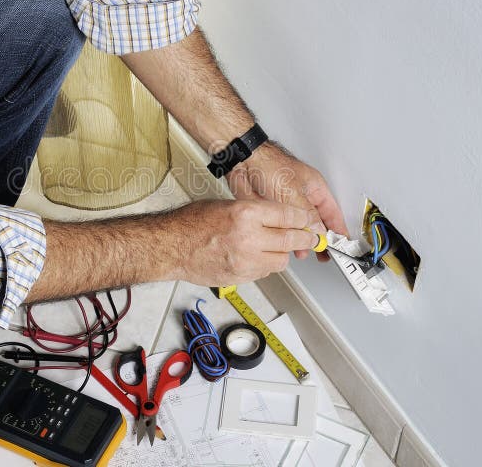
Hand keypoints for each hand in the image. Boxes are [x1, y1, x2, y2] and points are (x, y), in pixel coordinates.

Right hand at [170, 199, 321, 285]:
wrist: (170, 247)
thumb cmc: (191, 224)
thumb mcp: (226, 205)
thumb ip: (254, 212)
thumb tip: (278, 217)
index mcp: (245, 213)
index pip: (288, 215)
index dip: (302, 218)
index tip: (307, 220)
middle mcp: (248, 237)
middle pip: (291, 239)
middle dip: (304, 238)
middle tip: (310, 237)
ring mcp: (245, 260)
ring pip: (281, 260)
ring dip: (283, 253)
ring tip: (276, 247)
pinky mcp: (241, 277)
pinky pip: (265, 272)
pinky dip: (265, 265)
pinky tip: (256, 256)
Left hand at [226, 142, 347, 260]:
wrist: (243, 164)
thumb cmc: (270, 166)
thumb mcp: (294, 194)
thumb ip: (308, 217)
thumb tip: (320, 233)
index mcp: (315, 189)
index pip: (332, 213)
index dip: (338, 230)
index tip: (342, 245)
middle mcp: (303, 197)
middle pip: (316, 223)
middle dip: (318, 238)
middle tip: (322, 254)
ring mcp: (287, 204)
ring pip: (298, 227)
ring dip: (300, 239)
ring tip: (302, 251)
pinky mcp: (272, 209)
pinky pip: (283, 227)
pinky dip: (285, 236)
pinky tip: (285, 245)